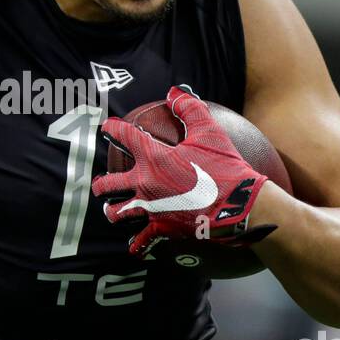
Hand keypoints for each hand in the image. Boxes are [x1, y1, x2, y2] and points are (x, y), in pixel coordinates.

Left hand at [92, 86, 273, 255]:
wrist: (239, 205)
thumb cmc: (224, 166)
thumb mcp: (209, 131)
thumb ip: (189, 108)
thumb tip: (175, 92)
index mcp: (153, 157)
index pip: (125, 137)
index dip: (113, 129)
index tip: (107, 127)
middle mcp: (145, 184)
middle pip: (110, 184)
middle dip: (102, 184)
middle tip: (101, 183)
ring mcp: (151, 209)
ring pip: (119, 213)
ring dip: (113, 211)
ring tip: (111, 210)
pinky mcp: (163, 228)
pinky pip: (143, 239)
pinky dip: (137, 244)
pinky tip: (134, 247)